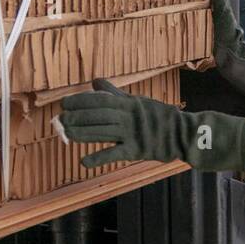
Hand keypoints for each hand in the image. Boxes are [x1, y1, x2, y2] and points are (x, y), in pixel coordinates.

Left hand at [59, 78, 244, 171]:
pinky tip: (84, 162)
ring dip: (82, 133)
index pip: (101, 99)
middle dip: (78, 117)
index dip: (81, 101)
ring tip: (65, 134)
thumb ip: (115, 93)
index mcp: (129, 103)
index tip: (65, 103)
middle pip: (99, 115)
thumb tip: (95, 80)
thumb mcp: (138, 101)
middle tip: (60, 119)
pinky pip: (115, 153)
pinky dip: (99, 158)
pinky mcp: (137, 150)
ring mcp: (133, 133)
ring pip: (103, 132)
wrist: (184, 134)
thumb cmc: (159, 117)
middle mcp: (129, 116)